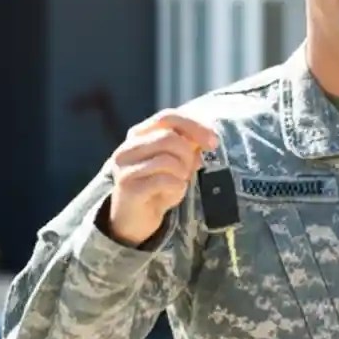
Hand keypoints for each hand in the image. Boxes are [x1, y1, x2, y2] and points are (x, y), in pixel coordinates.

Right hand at [107, 110, 218, 246]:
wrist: (134, 221)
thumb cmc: (157, 188)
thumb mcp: (176, 163)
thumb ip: (187, 146)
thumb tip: (207, 137)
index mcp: (138, 135)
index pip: (167, 117)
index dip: (193, 126)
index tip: (213, 142)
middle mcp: (127, 148)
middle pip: (168, 138)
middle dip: (188, 155)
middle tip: (190, 171)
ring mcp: (125, 168)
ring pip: (166, 160)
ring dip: (182, 174)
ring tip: (178, 183)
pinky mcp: (128, 188)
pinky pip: (164, 181)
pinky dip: (176, 188)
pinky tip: (171, 195)